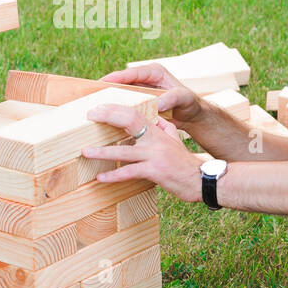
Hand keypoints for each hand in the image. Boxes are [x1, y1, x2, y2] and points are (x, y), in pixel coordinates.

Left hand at [82, 102, 203, 202]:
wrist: (202, 179)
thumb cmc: (185, 161)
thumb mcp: (176, 139)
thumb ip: (165, 127)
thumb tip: (156, 118)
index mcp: (158, 130)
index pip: (135, 112)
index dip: (116, 108)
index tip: (99, 108)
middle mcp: (155, 140)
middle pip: (129, 122)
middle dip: (107, 117)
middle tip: (89, 116)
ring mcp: (154, 156)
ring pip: (124, 150)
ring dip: (102, 152)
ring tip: (85, 151)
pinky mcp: (154, 172)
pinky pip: (129, 172)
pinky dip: (113, 175)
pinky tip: (100, 177)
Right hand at [99, 63, 203, 128]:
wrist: (192, 115)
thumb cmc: (190, 104)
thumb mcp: (184, 99)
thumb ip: (172, 98)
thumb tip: (158, 103)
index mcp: (155, 72)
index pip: (132, 73)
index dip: (116, 77)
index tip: (103, 82)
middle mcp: (146, 78)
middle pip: (122, 80)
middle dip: (107, 86)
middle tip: (92, 93)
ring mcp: (142, 89)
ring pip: (121, 90)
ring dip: (109, 96)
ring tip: (94, 102)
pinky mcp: (140, 99)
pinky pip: (125, 100)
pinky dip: (116, 105)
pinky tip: (106, 112)